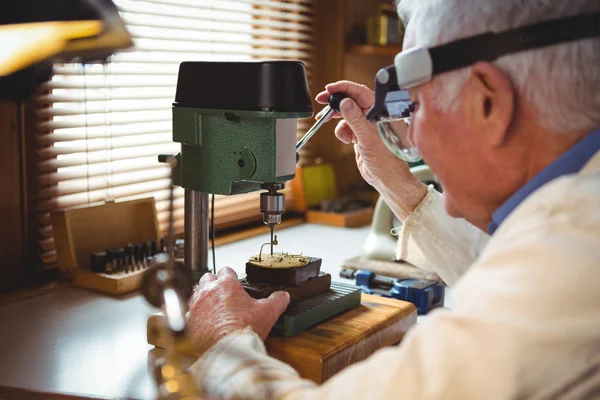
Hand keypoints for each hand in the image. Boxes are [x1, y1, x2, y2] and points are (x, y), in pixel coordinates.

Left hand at [187, 267, 289, 352]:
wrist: (225, 350)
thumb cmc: (243, 329)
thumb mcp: (267, 312)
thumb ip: (277, 301)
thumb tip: (284, 296)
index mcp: (227, 285)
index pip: (227, 270)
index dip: (231, 275)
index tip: (234, 281)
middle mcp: (208, 291)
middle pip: (208, 277)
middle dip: (214, 282)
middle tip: (222, 291)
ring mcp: (196, 305)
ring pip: (196, 292)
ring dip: (203, 295)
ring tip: (211, 304)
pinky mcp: (189, 320)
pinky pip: (189, 311)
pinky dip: (195, 313)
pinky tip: (202, 320)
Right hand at [316, 81, 426, 217]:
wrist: (385, 178)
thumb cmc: (385, 159)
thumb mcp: (367, 136)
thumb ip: (355, 118)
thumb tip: (345, 103)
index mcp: (379, 111)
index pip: (360, 92)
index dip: (344, 88)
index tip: (330, 89)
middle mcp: (372, 116)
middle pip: (351, 100)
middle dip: (336, 101)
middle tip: (321, 100)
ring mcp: (366, 125)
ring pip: (346, 114)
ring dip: (336, 118)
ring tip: (325, 119)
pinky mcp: (360, 135)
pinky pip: (346, 127)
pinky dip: (342, 132)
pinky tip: (346, 140)